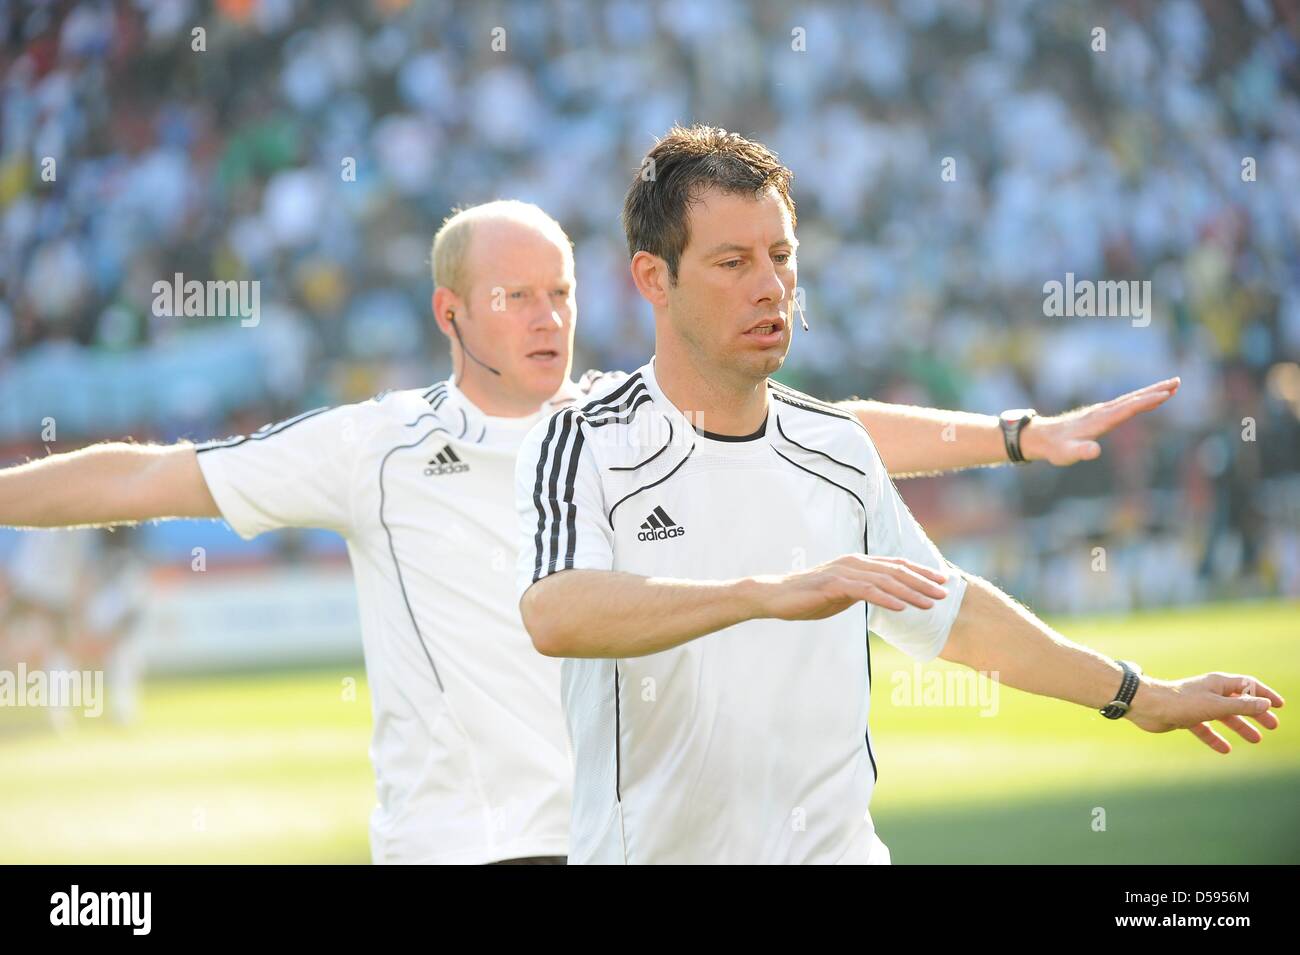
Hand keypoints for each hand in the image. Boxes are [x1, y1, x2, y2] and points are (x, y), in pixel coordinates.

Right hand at [753, 554, 949, 620]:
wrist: (775, 597)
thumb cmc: (807, 597)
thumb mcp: (842, 594)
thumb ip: (863, 591)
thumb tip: (885, 598)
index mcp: (858, 563)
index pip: (896, 565)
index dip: (921, 573)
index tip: (942, 582)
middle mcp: (854, 562)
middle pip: (896, 570)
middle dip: (923, 582)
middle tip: (945, 593)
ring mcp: (844, 572)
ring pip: (885, 581)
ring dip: (910, 593)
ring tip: (930, 603)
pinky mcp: (833, 584)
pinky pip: (865, 591)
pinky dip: (886, 598)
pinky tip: (902, 607)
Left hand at [1020, 377, 1179, 465]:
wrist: (1042, 437)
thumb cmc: (1056, 448)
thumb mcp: (1067, 454)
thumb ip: (1080, 452)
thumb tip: (1094, 451)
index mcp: (1100, 420)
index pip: (1127, 408)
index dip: (1146, 402)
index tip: (1166, 394)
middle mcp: (1103, 411)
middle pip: (1133, 398)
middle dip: (1156, 390)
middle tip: (1178, 382)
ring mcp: (1103, 411)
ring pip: (1131, 399)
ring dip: (1152, 392)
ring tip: (1172, 386)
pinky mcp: (1102, 414)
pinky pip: (1126, 403)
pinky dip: (1141, 398)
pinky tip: (1149, 398)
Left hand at [1126, 672, 1284, 752]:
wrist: (1147, 706)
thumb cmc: (1181, 702)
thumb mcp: (1216, 705)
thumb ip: (1241, 706)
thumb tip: (1265, 703)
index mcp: (1217, 683)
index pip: (1247, 685)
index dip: (1264, 694)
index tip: (1279, 705)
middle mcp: (1209, 692)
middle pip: (1237, 701)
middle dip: (1256, 713)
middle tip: (1272, 726)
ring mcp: (1197, 705)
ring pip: (1223, 716)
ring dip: (1240, 726)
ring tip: (1256, 739)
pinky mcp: (1185, 717)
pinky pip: (1205, 729)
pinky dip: (1215, 738)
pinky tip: (1225, 750)